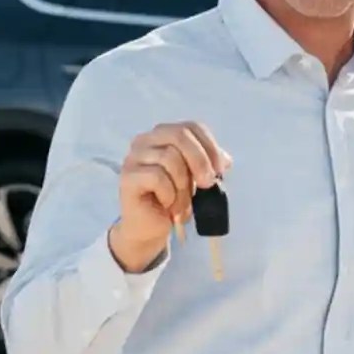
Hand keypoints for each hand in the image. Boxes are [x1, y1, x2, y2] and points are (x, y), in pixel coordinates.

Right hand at [108, 122, 231, 271]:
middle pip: (179, 135)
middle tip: (208, 183)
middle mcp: (145, 140)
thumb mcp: (196, 178)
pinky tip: (167, 204)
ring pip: (169, 157)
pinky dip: (169, 193)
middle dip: (200, 160)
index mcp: (163, 134)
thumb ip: (208, 164)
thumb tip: (225, 160)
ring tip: (182, 202)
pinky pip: (157, 177)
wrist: (150, 227)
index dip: (210, 145)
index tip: (220, 169)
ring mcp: (134, 157)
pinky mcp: (128, 177)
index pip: (191, 126)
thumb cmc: (173, 199)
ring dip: (183, 185)